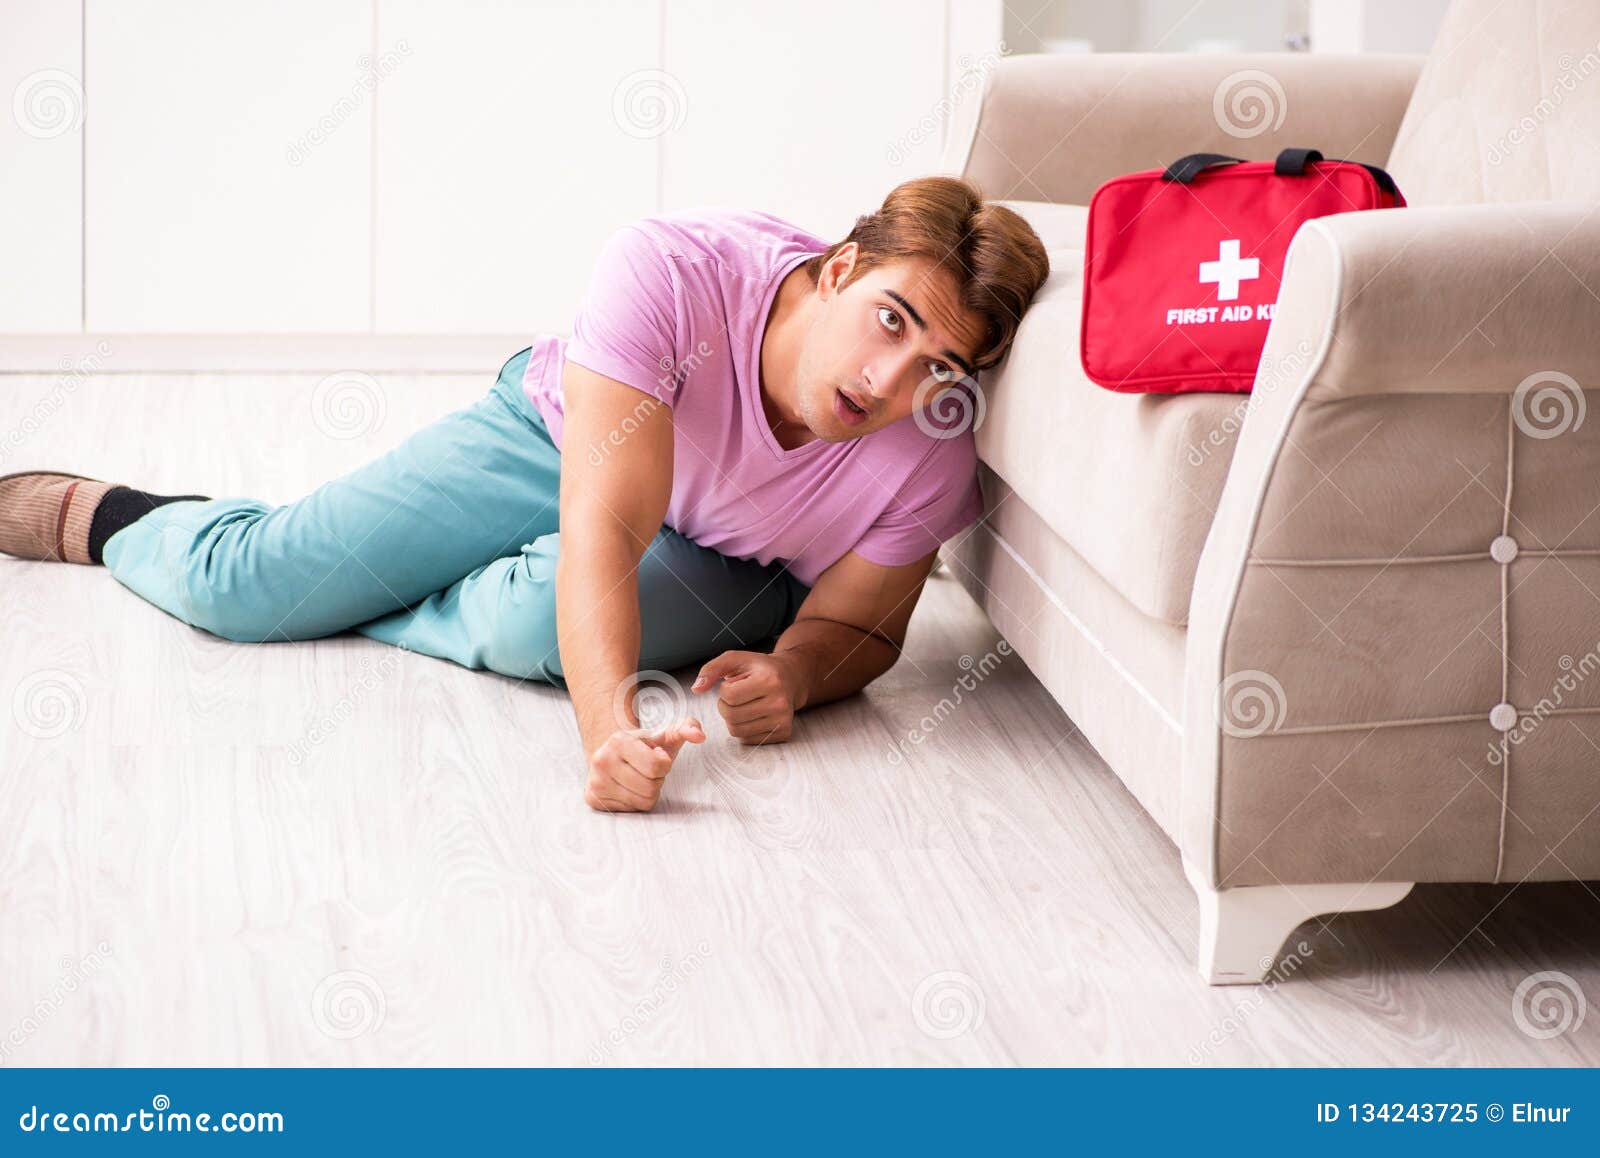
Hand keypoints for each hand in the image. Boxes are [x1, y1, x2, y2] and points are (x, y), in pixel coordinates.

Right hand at [585, 718, 704, 812]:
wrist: (612, 754)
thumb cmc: (643, 747)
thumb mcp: (665, 736)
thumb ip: (686, 728)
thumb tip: (700, 735)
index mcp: (619, 740)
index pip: (657, 766)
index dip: (664, 765)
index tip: (656, 757)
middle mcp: (602, 760)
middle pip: (650, 788)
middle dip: (656, 781)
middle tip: (646, 771)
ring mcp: (596, 781)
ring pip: (642, 802)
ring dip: (648, 793)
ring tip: (638, 778)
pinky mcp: (593, 799)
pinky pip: (631, 811)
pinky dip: (635, 802)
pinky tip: (628, 788)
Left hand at [693, 651, 806, 745]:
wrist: (791, 677)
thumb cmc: (760, 668)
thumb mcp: (736, 660)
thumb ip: (712, 669)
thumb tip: (696, 689)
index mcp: (769, 680)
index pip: (729, 695)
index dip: (725, 690)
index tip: (735, 683)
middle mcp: (779, 702)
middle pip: (731, 715)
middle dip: (726, 706)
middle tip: (736, 697)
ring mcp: (782, 720)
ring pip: (737, 731)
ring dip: (733, 719)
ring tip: (744, 705)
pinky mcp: (783, 733)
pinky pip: (748, 740)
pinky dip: (744, 729)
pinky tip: (753, 715)